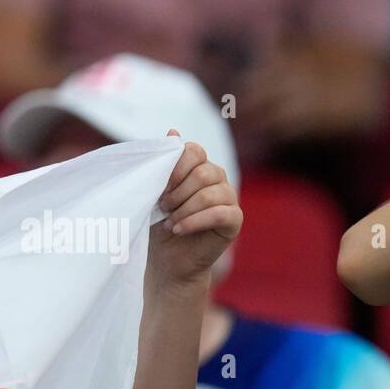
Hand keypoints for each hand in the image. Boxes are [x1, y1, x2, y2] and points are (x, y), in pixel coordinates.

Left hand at [147, 130, 241, 288]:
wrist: (167, 257)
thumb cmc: (158, 221)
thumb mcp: (154, 190)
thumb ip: (163, 163)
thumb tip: (172, 131)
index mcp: (198, 165)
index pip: (193, 150)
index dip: (175, 166)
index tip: (159, 185)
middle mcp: (217, 178)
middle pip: (203, 172)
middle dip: (177, 191)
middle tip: (162, 206)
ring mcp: (229, 198)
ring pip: (211, 194)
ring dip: (184, 209)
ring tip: (169, 222)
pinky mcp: (235, 220)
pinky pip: (221, 213)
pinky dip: (195, 221)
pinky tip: (178, 229)